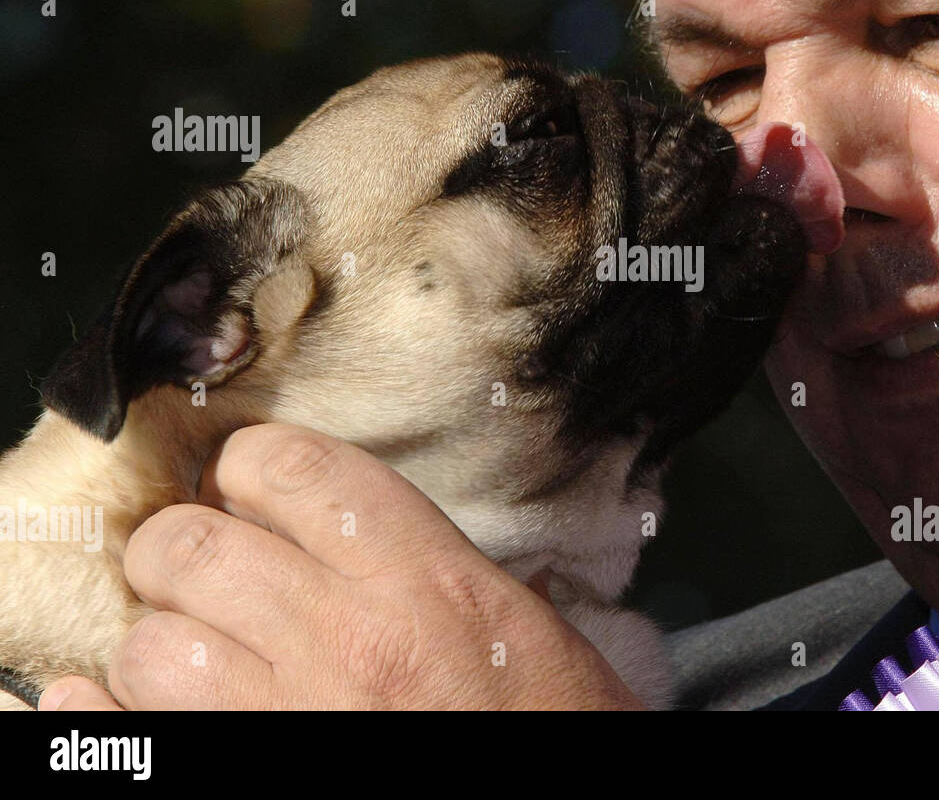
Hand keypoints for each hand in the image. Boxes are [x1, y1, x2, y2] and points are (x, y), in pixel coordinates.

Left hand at [38, 423, 642, 709]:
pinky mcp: (245, 774)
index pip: (291, 468)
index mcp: (424, 577)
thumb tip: (329, 522)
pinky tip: (95, 701)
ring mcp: (287, 717)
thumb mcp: (509, 615)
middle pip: (192, 545)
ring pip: (151, 645)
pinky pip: (124, 739)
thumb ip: (419, 557)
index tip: (252, 486)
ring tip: (188, 655)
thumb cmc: (546, 717)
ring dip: (159, 644)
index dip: (253, 466)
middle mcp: (347, 637)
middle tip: (202, 569)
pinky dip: (94, 714)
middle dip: (181, 548)